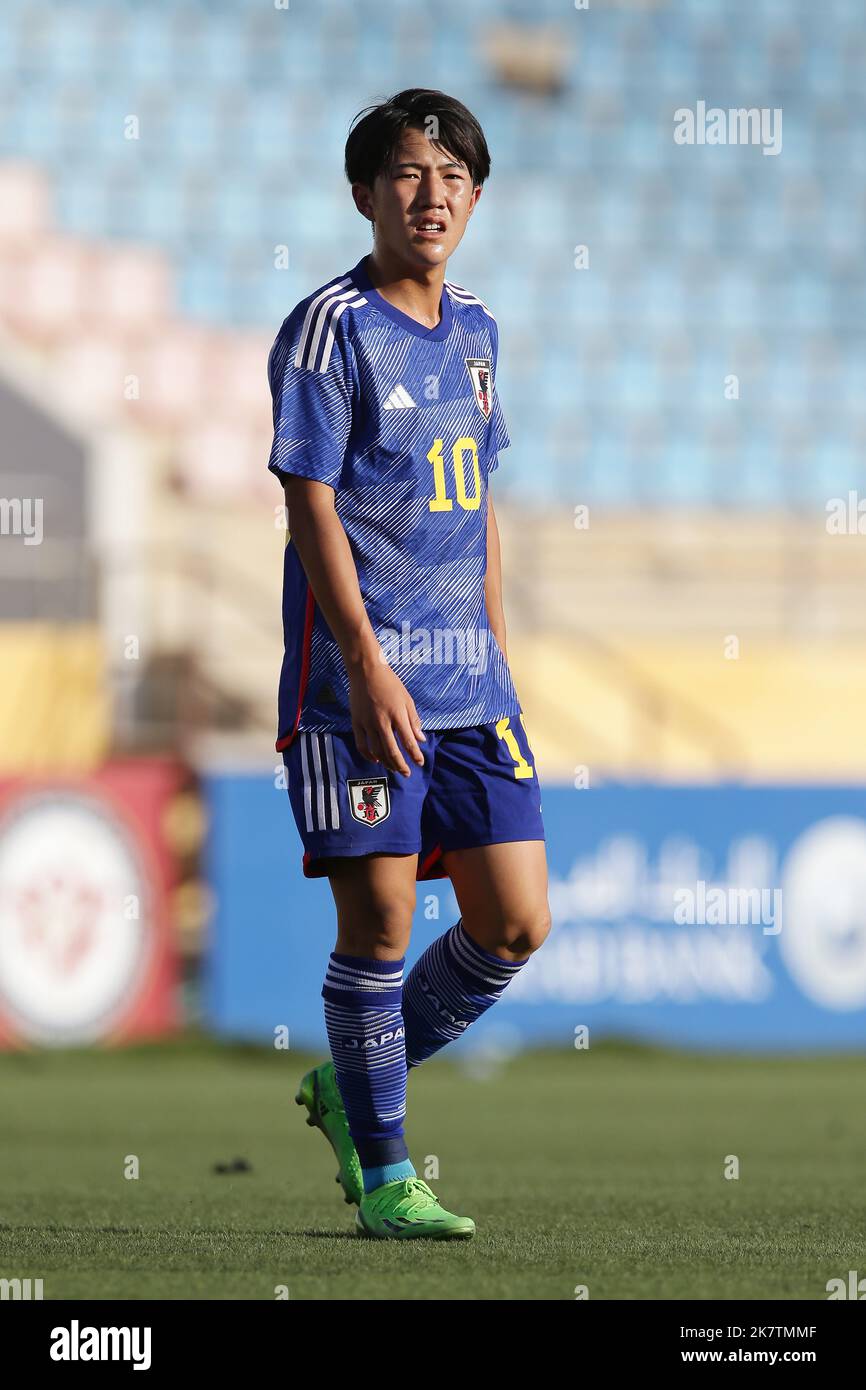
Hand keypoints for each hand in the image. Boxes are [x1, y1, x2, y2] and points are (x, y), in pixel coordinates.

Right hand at [347, 652, 425, 776]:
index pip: (408, 741)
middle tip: (406, 773)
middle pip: (392, 751)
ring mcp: (367, 723)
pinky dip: (368, 755)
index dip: (415, 755)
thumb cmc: (390, 683)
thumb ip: (413, 720)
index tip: (420, 763)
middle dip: (400, 765)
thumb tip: (420, 739)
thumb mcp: (407, 699)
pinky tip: (375, 759)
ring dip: (386, 762)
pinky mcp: (356, 722)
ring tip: (393, 768)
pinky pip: (361, 744)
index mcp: (397, 714)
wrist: (366, 671)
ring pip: (376, 750)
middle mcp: (382, 721)